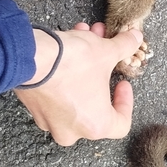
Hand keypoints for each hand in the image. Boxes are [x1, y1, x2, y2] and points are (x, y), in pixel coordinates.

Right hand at [14, 22, 142, 144]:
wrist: (30, 58)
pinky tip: (69, 41)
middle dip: (102, 70)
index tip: (122, 82)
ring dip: (83, 64)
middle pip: (96, 102)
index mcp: (95, 126)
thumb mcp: (107, 52)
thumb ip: (125, 47)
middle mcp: (71, 130)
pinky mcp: (35, 106)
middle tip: (105, 50)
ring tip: (87, 36)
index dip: (126, 101)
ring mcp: (50, 120)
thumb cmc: (72, 64)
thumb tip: (135, 39)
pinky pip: (56, 90)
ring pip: (75, 91)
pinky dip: (64, 69)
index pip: (121, 124)